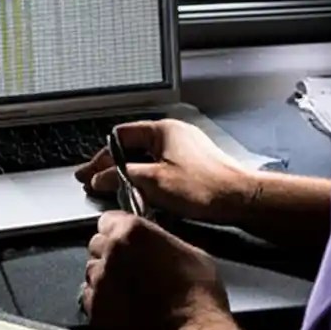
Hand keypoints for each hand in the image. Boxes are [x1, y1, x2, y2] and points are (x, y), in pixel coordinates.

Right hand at [76, 119, 255, 224]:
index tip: (89, 174)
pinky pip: (161, 168)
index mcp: (162, 130)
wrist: (241, 199)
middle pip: (132, 147)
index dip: (101, 157)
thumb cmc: (202, 188)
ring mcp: (184, 148)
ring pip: (147, 159)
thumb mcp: (153, 182)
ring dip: (130, 175)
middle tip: (96, 183)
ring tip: (116, 192)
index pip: (119, 137)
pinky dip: (148, 179)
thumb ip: (120, 176)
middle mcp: (173, 134)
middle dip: (112, 167)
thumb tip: (97, 178)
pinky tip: (142, 195)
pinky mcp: (193, 164)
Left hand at [82, 211, 229, 329]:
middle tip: (130, 267)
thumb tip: (153, 243)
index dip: (117, 230)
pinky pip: (89, 298)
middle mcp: (111, 252)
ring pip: (91, 271)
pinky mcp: (95, 308)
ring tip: (128, 291)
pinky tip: (122, 307)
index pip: (107, 220)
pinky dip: (101, 301)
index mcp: (132, 231)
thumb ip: (160, 240)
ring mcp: (100, 280)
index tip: (125, 239)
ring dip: (104, 278)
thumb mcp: (188, 251)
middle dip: (110, 253)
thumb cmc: (197, 294)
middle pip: (96, 245)